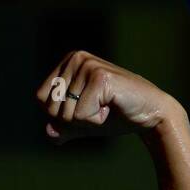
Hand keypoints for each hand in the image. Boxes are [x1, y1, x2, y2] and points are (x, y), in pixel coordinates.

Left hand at [35, 51, 178, 144]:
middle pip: (51, 107)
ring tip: (107, 106)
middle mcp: (76, 58)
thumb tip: (49, 132)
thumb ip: (61, 128)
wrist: (149, 114)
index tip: (86, 107)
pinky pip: (81, 115)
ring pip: (66, 113)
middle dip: (74, 119)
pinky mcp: (100, 77)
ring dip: (88, 119)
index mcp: (67, 62)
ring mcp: (88, 65)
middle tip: (99, 107)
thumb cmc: (114, 115)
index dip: (61, 114)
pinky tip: (112, 106)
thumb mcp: (81, 123)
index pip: (41, 99)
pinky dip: (97, 119)